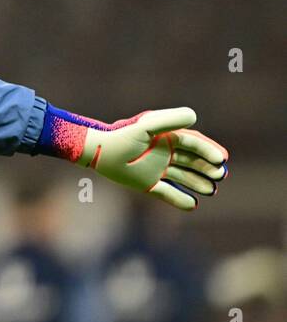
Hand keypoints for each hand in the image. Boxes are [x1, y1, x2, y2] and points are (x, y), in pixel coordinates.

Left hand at [43, 105, 228, 210]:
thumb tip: (194, 117)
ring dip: (198, 183)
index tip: (221, 159)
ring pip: (183, 177)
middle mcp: (165, 153)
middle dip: (207, 168)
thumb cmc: (122, 135)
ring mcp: (157, 169)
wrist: (99, 152)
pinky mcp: (148, 183)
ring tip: (212, 190)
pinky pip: (167, 193)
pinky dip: (180, 200)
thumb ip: (169, 120)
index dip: (208, 151)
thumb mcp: (146, 126)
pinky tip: (193, 205)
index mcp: (167, 138)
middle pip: (193, 161)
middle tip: (221, 175)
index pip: (194, 144)